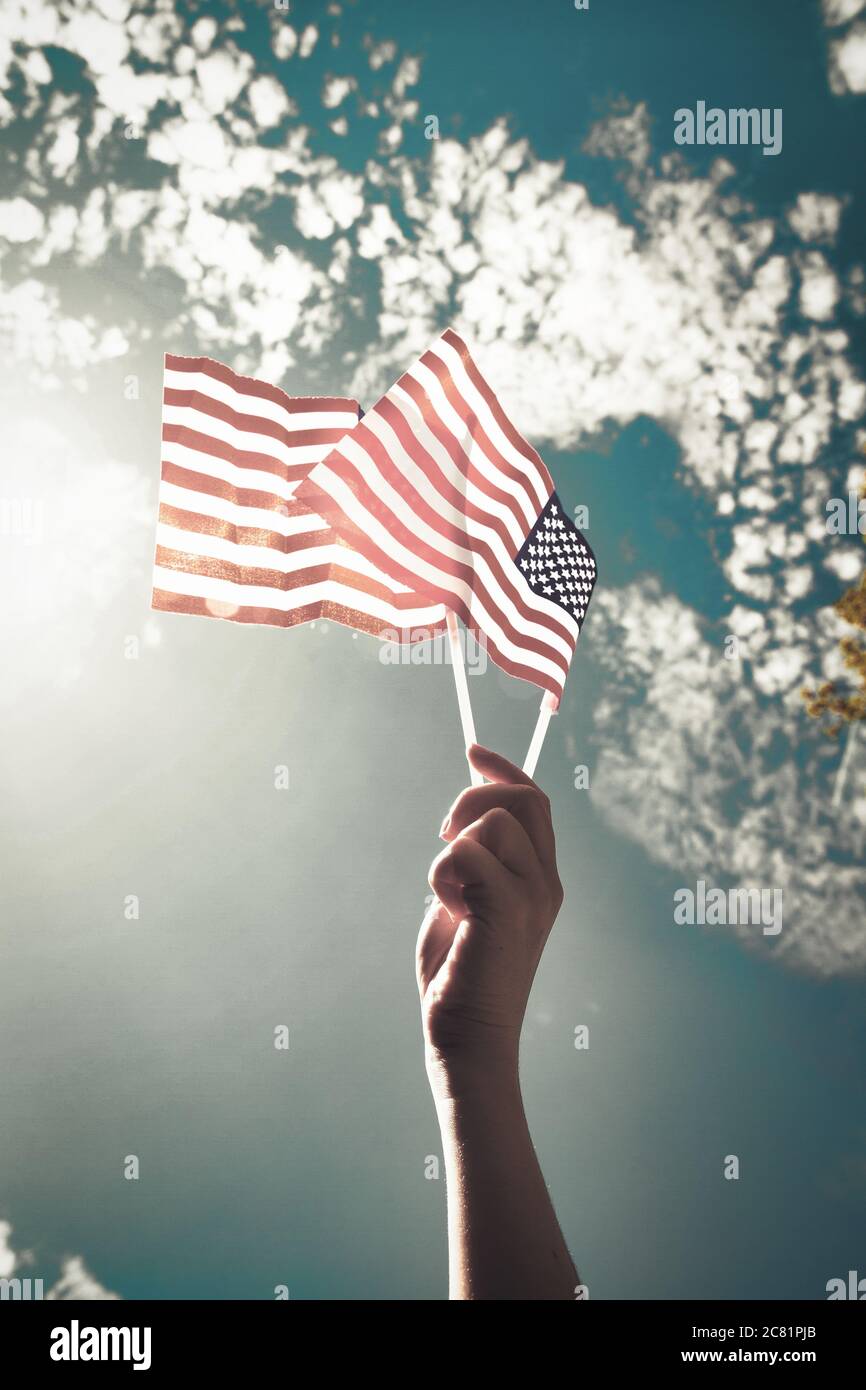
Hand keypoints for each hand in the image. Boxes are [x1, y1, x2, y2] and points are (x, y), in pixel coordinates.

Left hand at [416, 743, 563, 1090]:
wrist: (468, 1036)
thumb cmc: (459, 974)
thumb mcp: (469, 901)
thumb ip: (475, 859)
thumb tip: (464, 811)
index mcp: (541, 878)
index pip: (536, 802)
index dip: (505, 770)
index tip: (474, 750)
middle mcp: (546, 882)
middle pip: (524, 798)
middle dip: (474, 797)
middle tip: (444, 834)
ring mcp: (532, 896)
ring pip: (494, 822)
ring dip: (453, 846)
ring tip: (447, 892)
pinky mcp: (506, 910)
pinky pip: (467, 852)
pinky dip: (442, 872)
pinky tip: (446, 909)